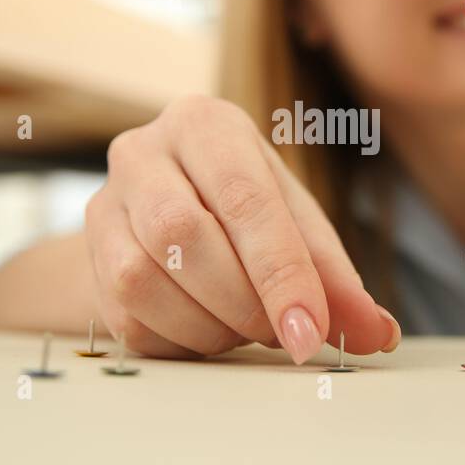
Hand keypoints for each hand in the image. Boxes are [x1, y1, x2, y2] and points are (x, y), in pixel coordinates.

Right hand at [84, 95, 401, 361]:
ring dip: (208, 324)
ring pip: (142, 278)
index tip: (312, 331)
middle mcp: (142, 152)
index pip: (243, 198)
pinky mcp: (87, 257)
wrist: (164, 214)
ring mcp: (103, 203)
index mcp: (204, 124)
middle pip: (183, 234)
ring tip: (245, 329)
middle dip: (243, 300)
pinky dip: (179, 340)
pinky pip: (125, 316)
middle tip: (282, 332)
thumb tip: (377, 334)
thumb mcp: (297, 225)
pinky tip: (208, 332)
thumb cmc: (244, 211)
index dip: (281, 272)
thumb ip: (337, 278)